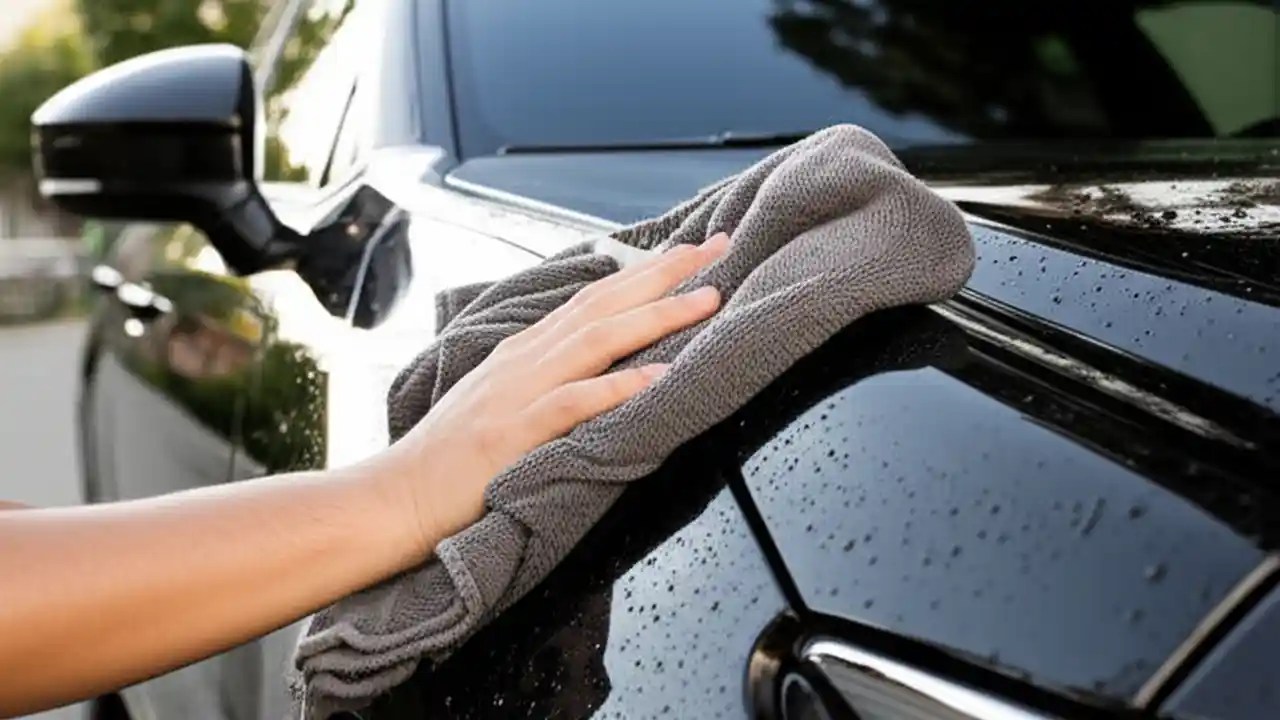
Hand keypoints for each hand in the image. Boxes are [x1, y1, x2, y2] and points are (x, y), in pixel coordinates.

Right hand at [376, 233, 729, 554]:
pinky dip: (618, 387)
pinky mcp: (514, 434)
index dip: (645, 271)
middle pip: (605, 302)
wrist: (395, 498)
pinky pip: (574, 404)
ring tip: (708, 299)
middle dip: (665, 272)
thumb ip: (544, 378)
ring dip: (657, 315)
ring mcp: (518, 393)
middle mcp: (525, 359)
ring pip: (598, 340)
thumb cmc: (450, 461)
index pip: (594, 297)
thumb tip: (594, 367)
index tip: (692, 252)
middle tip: (720, 246)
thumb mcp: (501, 403)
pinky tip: (660, 377)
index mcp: (524, 352)